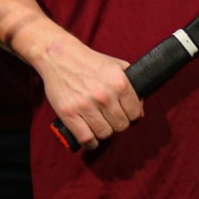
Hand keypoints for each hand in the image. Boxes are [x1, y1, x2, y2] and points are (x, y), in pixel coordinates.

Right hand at [34, 34, 141, 151]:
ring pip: (105, 134)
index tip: (124, 115)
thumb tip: (140, 110)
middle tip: (109, 119)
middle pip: (121, 126)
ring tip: (98, 126)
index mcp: (119, 83)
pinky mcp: (69, 113)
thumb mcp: (116, 66)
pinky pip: (86, 138)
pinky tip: (90, 139)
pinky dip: (90, 143)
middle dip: (117, 124)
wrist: (58, 56)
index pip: (135, 114)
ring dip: (103, 133)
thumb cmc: (89, 62)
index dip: (131, 116)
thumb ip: (131, 85)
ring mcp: (86, 105)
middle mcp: (105, 95)